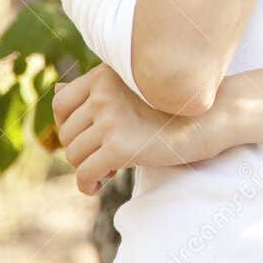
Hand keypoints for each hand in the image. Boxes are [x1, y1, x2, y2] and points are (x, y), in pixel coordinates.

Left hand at [52, 65, 225, 194]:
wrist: (208, 119)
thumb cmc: (170, 107)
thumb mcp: (130, 89)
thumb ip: (93, 90)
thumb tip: (55, 88)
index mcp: (103, 75)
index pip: (61, 103)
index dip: (68, 125)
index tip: (88, 137)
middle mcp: (103, 93)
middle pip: (67, 132)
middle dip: (81, 149)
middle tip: (105, 156)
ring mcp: (110, 119)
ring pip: (73, 154)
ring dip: (87, 168)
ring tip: (109, 168)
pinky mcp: (118, 146)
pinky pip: (84, 173)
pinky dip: (87, 185)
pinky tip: (99, 186)